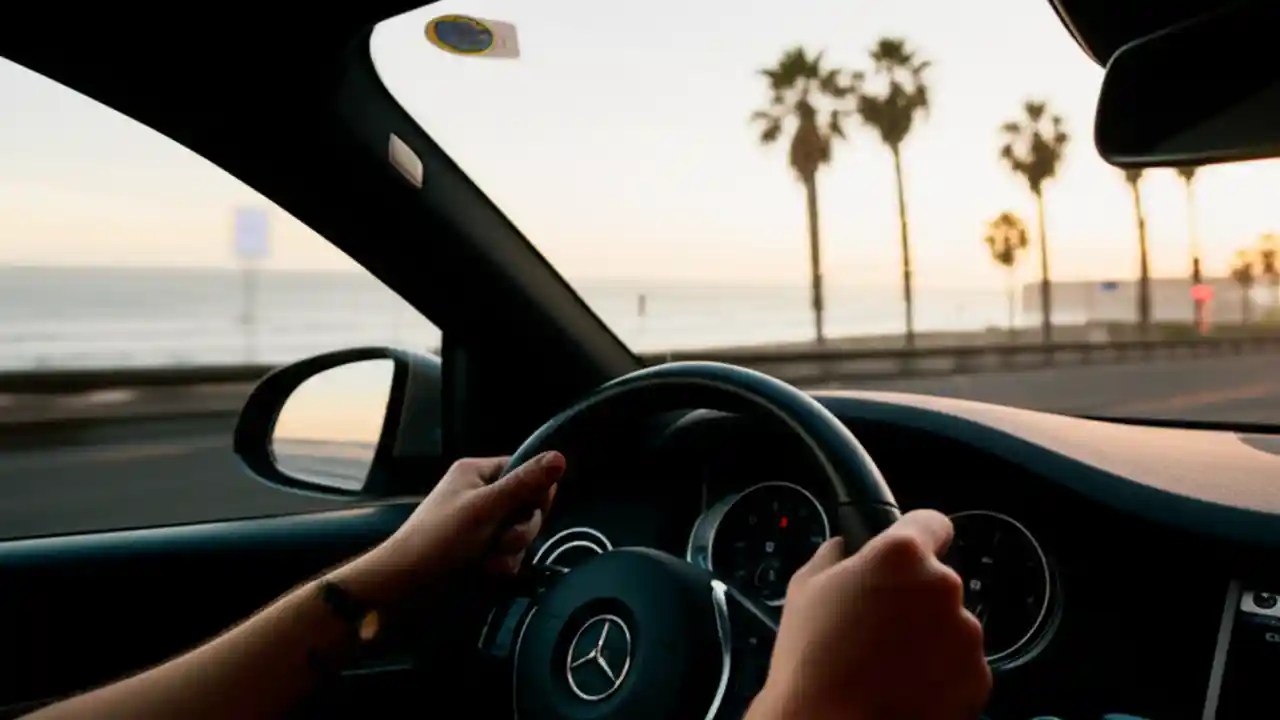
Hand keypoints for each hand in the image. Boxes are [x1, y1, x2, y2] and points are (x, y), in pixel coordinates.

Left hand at [332, 452, 564, 605]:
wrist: (404, 586)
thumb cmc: (440, 538)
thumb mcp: (486, 508)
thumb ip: (524, 485)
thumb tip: (561, 457)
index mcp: (477, 473)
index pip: (525, 470)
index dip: (535, 492)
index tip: (531, 508)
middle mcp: (481, 494)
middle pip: (527, 506)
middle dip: (520, 529)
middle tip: (503, 540)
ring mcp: (480, 524)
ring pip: (520, 533)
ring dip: (511, 551)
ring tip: (490, 562)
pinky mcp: (479, 550)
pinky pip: (509, 553)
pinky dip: (502, 564)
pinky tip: (487, 572)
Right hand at [748, 509, 990, 719]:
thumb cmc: (812, 662)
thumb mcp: (805, 589)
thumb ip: (835, 557)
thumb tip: (845, 551)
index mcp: (901, 555)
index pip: (931, 522)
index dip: (917, 536)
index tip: (908, 554)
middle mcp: (942, 587)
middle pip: (938, 581)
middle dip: (915, 599)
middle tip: (878, 627)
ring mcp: (965, 635)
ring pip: (951, 625)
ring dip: (929, 639)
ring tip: (887, 665)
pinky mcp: (978, 678)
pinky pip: (961, 666)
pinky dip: (941, 675)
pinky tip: (904, 687)